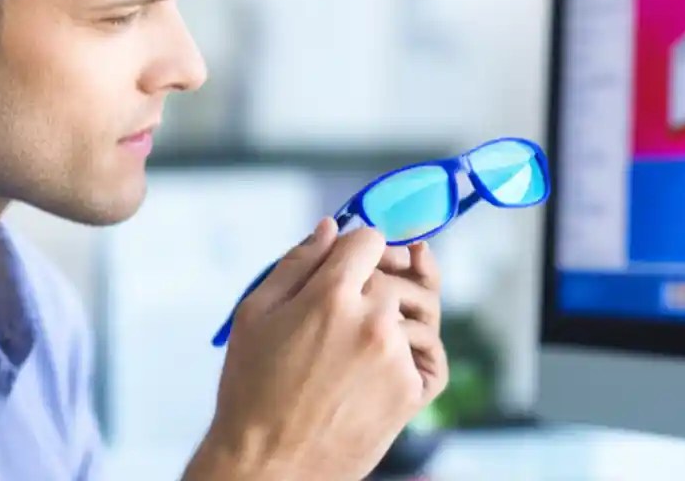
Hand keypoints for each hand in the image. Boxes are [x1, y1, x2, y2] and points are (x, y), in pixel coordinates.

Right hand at [185, 219, 447, 480]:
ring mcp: (396, 358)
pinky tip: (393, 359)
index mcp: (331, 294)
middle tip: (358, 300)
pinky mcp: (410, 393)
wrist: (267, 465)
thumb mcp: (255, 315)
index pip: (371, 239)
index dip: (360, 248)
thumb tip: (330, 228)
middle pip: (396, 275)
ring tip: (371, 335)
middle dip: (380, 279)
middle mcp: (372, 320)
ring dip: (402, 316)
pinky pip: (432, 357)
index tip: (351, 264)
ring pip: (417, 314)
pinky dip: (419, 353)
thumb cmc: (252, 390)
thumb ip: (297, 264)